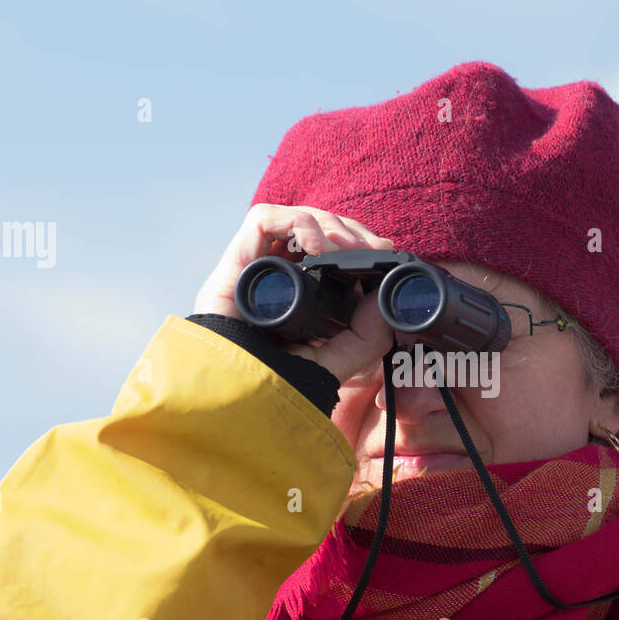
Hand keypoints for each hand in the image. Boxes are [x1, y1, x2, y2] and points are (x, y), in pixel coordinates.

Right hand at [195, 203, 397, 384]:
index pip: (326, 251)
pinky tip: (318, 247)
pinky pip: (264, 220)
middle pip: (313, 230)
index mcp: (296, 295)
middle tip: (374, 247)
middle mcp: (273, 276)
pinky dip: (297, 223)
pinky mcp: (234, 262)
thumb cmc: (278, 386)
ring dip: (328, 224)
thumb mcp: (335, 362)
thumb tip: (384, 300)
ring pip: (292, 219)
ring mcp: (253, 267)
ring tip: (349, 248)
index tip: (383, 252)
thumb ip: (365, 337)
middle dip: (349, 230)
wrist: (236, 400)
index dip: (355, 244)